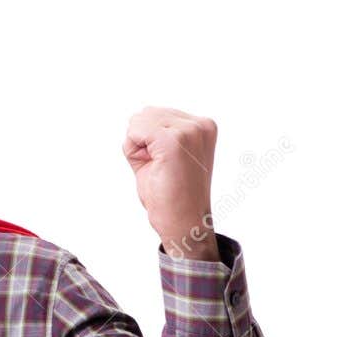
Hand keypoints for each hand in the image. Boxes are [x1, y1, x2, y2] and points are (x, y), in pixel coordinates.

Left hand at [121, 105, 219, 260]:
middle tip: (161, 168)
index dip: (149, 142)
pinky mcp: (173, 141)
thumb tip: (136, 116)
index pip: (155, 114)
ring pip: (138, 121)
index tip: (168, 164)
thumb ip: (156, 132)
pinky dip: (133, 151)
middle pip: (145, 114)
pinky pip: (135, 130)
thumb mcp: (167, 154)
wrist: (183, 222)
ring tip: (158, 169)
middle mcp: (200, 124)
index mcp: (203, 125)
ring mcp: (189, 131)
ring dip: (138, 147)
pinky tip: (151, 167)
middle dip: (142, 142)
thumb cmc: (172, 195)